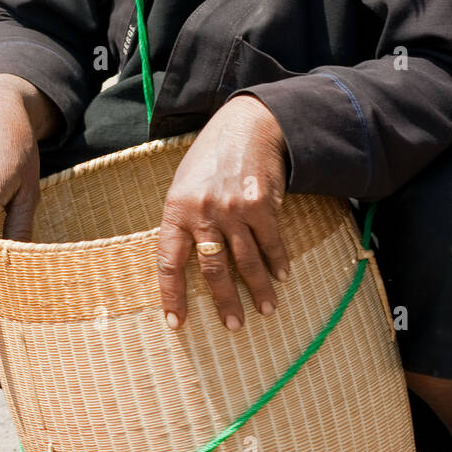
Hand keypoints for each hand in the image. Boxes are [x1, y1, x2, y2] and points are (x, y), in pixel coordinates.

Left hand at [158, 96, 290, 330]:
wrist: (246, 125)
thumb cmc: (211, 157)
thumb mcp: (184, 184)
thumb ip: (183, 219)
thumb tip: (184, 260)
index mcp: (176, 210)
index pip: (169, 262)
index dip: (172, 296)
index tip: (177, 323)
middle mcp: (202, 212)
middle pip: (212, 269)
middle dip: (225, 302)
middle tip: (234, 326)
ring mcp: (232, 209)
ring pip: (246, 262)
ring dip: (258, 290)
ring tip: (266, 310)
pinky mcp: (260, 205)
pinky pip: (270, 243)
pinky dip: (278, 262)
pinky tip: (282, 277)